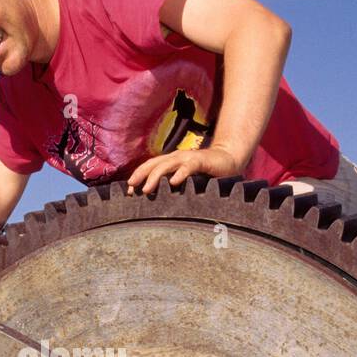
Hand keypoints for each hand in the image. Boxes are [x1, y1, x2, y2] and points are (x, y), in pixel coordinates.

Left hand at [126, 144, 241, 196]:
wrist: (228, 159)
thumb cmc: (205, 172)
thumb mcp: (185, 179)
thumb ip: (172, 185)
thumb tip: (156, 198)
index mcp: (170, 161)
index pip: (149, 167)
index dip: (138, 176)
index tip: (128, 192)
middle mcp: (176, 157)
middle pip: (153, 164)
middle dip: (140, 175)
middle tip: (131, 188)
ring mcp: (188, 158)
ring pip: (167, 165)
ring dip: (155, 177)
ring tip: (146, 189)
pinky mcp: (201, 160)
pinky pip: (188, 167)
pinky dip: (180, 174)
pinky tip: (173, 182)